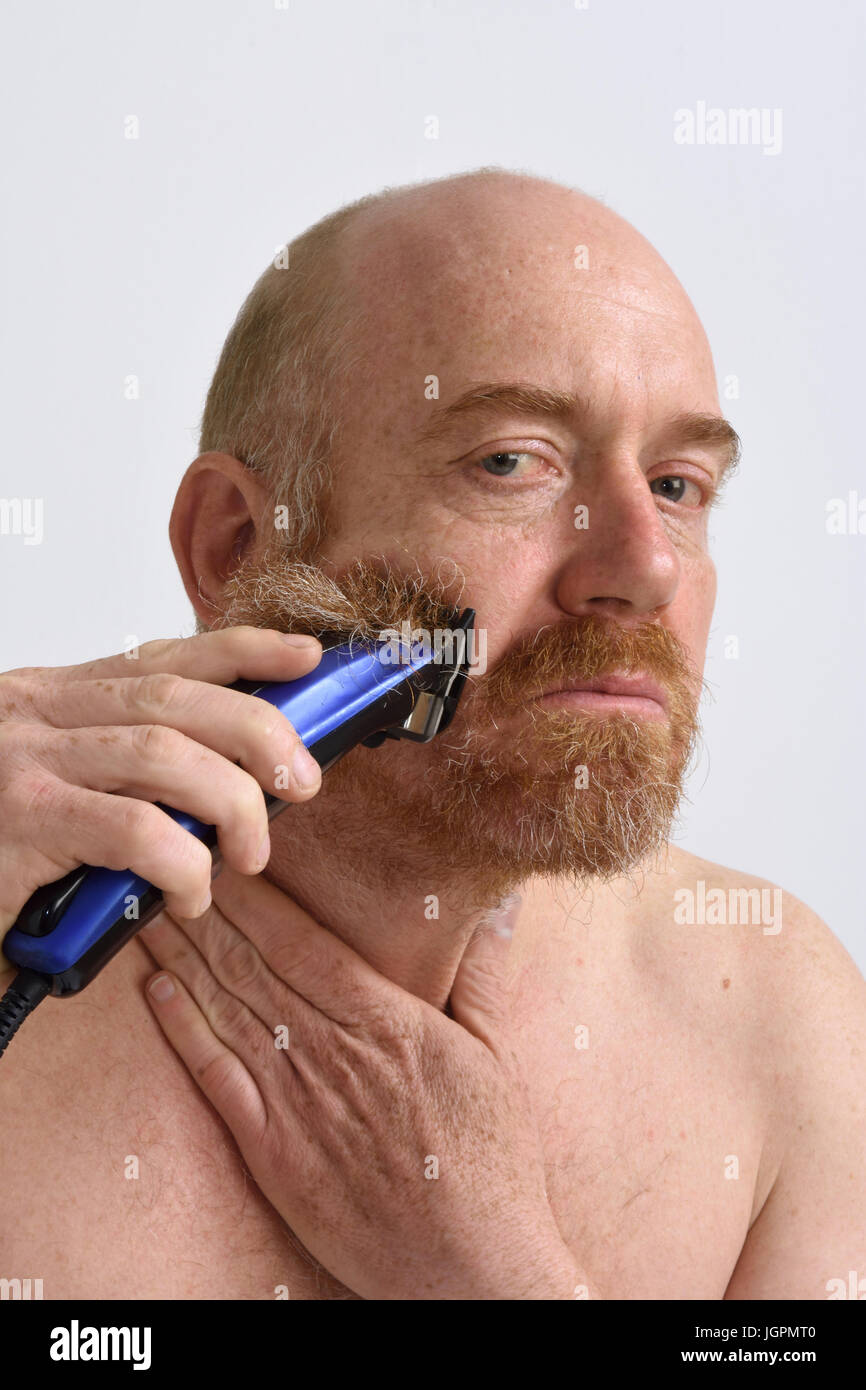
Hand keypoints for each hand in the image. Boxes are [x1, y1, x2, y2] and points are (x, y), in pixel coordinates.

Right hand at [0, 627, 322, 932]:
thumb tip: (224, 787)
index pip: (164, 655)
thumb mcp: (53, 781)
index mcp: (56, 696)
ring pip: (167, 756)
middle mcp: (41, 713)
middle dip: (260, 732)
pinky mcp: (22, 819)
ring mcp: (28, 763)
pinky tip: (193, 895)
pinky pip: (134, 831)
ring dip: (233, 803)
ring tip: (251, 853)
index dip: (243, 650)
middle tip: (303, 780)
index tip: (305, 656)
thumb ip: (120, 770)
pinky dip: (184, 865)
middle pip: (179, 698)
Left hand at [140, 867, 583, 1299]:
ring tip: (151, 914)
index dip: (258, 902)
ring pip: (228, 1013)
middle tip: (169, 868)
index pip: (305, 944)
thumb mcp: (497, 1056)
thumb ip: (484, 975)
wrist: (470, 1264)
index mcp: (388, 1023)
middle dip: (208, 914)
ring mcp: (298, 1104)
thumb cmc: (491, 1160)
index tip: (227, 861)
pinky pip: (217, 1080)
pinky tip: (160, 993)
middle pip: (254, 969)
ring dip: (184, 958)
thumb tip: (501, 906)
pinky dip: (185, 1032)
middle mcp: (333, 1054)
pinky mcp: (274, 1153)